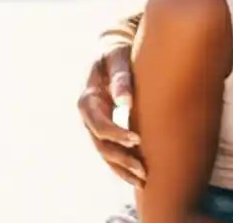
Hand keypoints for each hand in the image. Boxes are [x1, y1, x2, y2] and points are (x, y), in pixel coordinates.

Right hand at [78, 42, 143, 185]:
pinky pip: (110, 151)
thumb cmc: (116, 53)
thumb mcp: (118, 58)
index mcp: (88, 98)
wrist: (111, 52)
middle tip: (144, 170)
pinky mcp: (104, 129)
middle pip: (101, 145)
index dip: (116, 135)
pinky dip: (121, 165)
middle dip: (121, 159)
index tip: (137, 139)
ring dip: (122, 168)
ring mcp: (94, 124)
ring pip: (105, 153)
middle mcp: (88, 115)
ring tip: (143, 180)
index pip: (99, 125)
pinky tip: (137, 177)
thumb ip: (121, 78)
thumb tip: (126, 102)